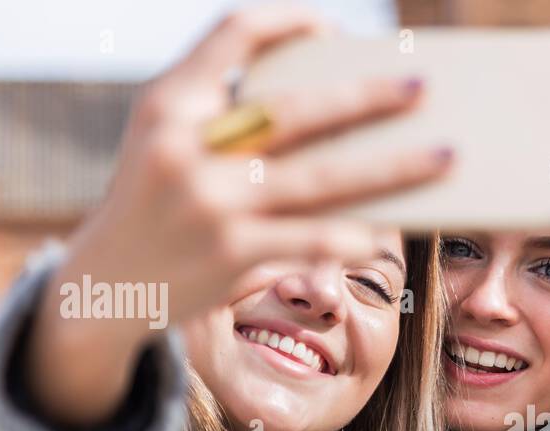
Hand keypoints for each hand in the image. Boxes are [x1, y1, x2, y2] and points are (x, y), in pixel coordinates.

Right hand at [30, 2, 453, 425]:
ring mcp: (212, 204)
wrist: (105, 286)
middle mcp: (188, 148)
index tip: (333, 26)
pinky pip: (312, 240)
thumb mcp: (168, 141)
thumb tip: (335, 108)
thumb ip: (227, 114)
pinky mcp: (233, 255)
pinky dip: (355, 233)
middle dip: (367, 96)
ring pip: (321, 179)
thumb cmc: (156, 203)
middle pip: (296, 109)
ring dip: (392, 166)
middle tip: (422, 86)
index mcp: (169, 104)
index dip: (288, 22)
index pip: (232, 33)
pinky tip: (390, 227)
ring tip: (444, 156)